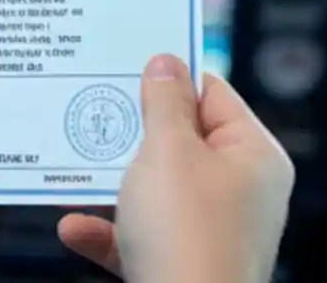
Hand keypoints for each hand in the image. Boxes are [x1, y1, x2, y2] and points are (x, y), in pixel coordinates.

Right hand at [57, 55, 293, 282]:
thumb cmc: (187, 236)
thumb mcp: (168, 151)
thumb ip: (164, 103)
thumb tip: (167, 63)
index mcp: (253, 155)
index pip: (212, 94)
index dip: (169, 79)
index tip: (125, 65)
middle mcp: (239, 192)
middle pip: (180, 143)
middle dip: (132, 134)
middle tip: (92, 112)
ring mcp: (212, 232)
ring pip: (155, 192)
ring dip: (112, 185)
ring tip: (74, 169)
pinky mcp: (183, 266)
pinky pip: (140, 237)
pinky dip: (108, 231)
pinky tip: (73, 227)